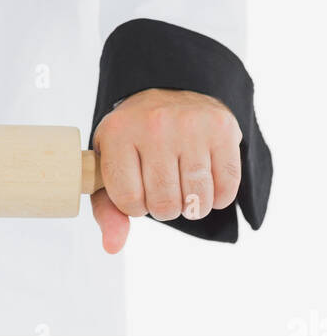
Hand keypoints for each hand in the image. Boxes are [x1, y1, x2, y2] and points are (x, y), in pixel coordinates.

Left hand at [90, 88, 241, 253]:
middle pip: (165, 205)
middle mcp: (154, 124)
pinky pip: (227, 188)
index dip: (135, 206)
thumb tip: (112, 246)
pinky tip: (206, 179)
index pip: (128, 202)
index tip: (138, 188)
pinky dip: (219, 197)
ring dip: (192, 205)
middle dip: (165, 207)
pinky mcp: (221, 128)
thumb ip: (107, 208)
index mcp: (118, 132)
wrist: (170, 90)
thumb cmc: (137, 137)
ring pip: (197, 200)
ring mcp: (190, 124)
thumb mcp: (111, 163)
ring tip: (184, 185)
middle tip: (163, 187)